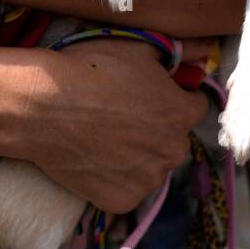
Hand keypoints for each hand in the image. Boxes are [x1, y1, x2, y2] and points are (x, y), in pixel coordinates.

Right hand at [30, 37, 210, 213]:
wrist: (42, 107)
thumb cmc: (90, 71)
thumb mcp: (137, 48)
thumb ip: (179, 51)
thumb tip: (207, 48)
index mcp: (182, 114)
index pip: (194, 106)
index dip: (172, 97)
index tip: (150, 94)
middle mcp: (173, 151)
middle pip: (172, 140)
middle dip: (155, 129)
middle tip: (121, 116)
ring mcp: (148, 180)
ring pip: (150, 167)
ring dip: (136, 156)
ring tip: (102, 137)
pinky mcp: (122, 201)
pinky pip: (125, 190)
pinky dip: (113, 179)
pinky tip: (93, 159)